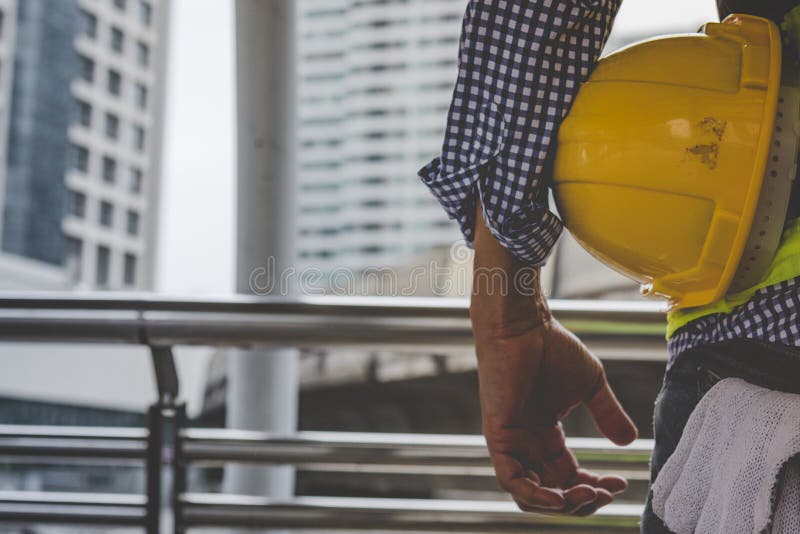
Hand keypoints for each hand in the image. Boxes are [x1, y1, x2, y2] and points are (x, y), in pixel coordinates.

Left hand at [474, 316, 637, 513]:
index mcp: (545, 436)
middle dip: (582, 502)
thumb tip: (630, 442)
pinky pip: (511, 480)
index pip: (568, 478)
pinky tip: (561, 497)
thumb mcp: (590, 386)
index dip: (594, 488)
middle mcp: (526, 444)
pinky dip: (535, 496)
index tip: (621, 483)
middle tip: (607, 493)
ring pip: (529, 495)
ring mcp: (511, 442)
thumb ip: (607, 414)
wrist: (524, 325)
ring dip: (562, 504)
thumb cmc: (551, 347)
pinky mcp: (498, 436)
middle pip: (551, 493)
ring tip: (589, 493)